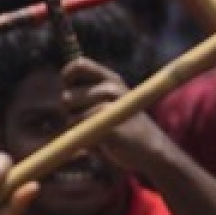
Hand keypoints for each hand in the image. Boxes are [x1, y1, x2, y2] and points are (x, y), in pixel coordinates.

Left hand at [60, 58, 165, 172]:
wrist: (151, 150)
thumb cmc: (125, 127)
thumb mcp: (111, 102)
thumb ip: (89, 94)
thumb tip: (64, 95)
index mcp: (112, 79)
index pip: (78, 65)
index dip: (67, 76)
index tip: (71, 89)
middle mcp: (113, 88)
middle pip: (68, 96)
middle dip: (71, 111)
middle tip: (91, 121)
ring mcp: (113, 107)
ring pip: (72, 117)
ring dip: (79, 129)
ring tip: (99, 132)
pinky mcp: (111, 128)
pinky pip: (82, 132)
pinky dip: (86, 140)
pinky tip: (103, 143)